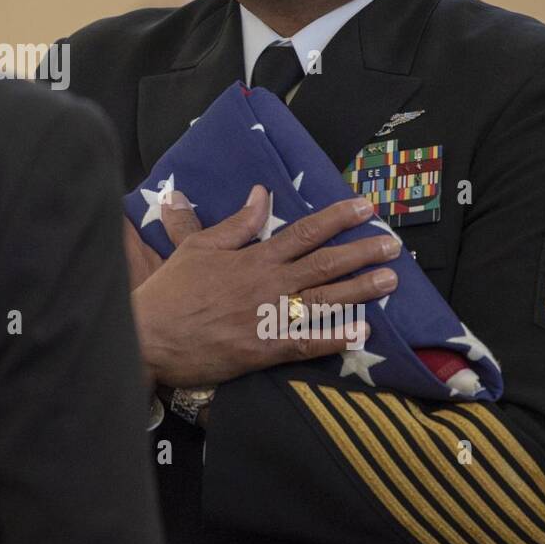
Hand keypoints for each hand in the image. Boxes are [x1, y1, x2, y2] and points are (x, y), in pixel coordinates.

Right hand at [131, 186, 398, 387]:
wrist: (150, 335)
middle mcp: (269, 283)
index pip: (304, 231)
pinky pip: (309, 343)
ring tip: (390, 280)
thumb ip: (236, 222)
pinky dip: (336, 338)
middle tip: (394, 245)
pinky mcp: (265, 349)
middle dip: (362, 252)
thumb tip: (261, 194)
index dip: (337, 218)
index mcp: (254, 256)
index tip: (365, 207)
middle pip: (325, 263)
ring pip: (325, 300)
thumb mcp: (198, 245)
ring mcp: (270, 317)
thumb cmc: (172, 289)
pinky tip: (363, 332)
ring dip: (360, 290)